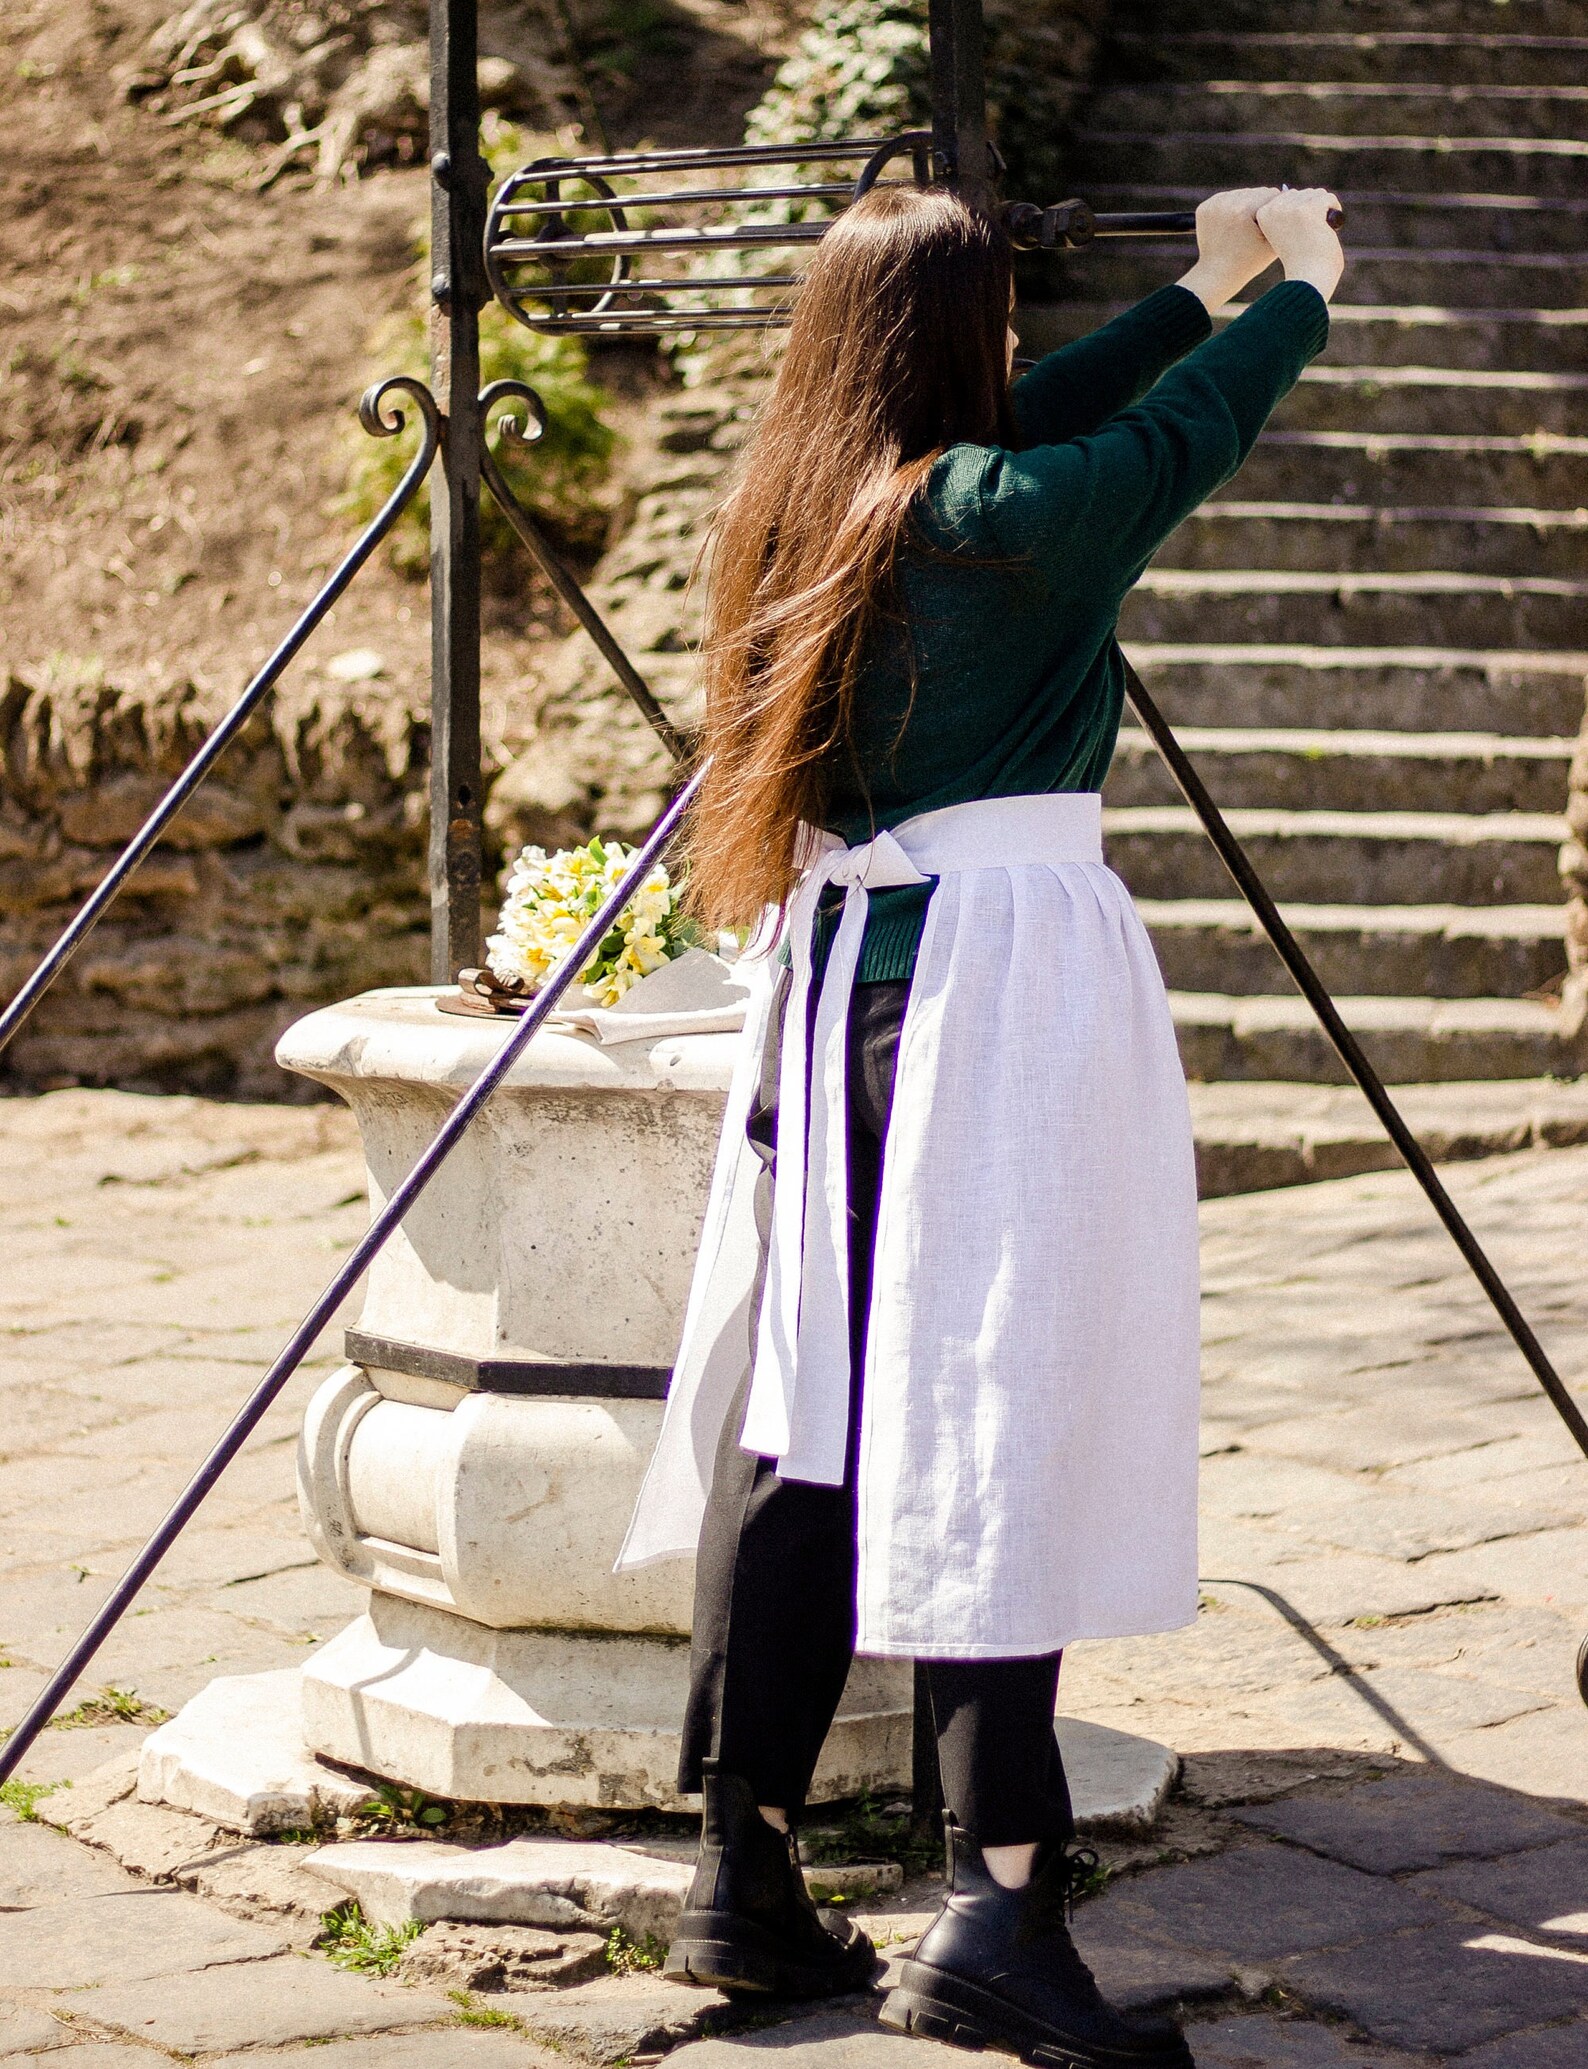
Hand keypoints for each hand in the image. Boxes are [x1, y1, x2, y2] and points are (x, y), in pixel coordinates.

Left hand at [1176, 188, 1280, 314]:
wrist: (1217, 275)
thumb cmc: (1249, 262)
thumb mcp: (1273, 243)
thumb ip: (1282, 218)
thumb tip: (1288, 193)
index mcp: (1243, 210)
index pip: (1271, 195)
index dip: (1275, 210)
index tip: (1273, 224)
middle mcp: (1226, 203)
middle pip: (1256, 192)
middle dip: (1260, 206)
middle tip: (1258, 227)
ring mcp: (1213, 204)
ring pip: (1242, 194)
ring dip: (1247, 205)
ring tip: (1246, 226)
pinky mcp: (1205, 207)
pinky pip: (1227, 199)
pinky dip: (1232, 208)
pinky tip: (1234, 224)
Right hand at [1255, 187, 1343, 303]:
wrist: (1308, 279)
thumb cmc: (1300, 260)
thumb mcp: (1285, 231)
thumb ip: (1284, 212)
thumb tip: (1286, 189)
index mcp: (1263, 214)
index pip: (1289, 196)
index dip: (1301, 215)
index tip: (1298, 236)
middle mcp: (1273, 208)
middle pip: (1303, 192)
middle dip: (1312, 211)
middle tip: (1308, 238)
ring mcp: (1290, 208)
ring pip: (1316, 194)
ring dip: (1323, 212)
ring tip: (1316, 235)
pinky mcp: (1308, 209)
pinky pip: (1328, 198)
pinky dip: (1334, 212)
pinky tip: (1327, 230)